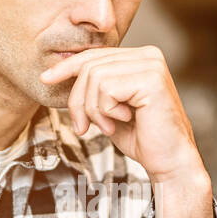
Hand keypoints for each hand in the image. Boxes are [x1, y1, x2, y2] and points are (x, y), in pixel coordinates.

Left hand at [40, 46, 214, 217]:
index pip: (94, 55)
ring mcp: (151, 65)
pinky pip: (106, 89)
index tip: (46, 79)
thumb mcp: (108, 108)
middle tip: (84, 126)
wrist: (169, 162)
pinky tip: (124, 121)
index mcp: (140, 58)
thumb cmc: (142, 138)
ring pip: (94, 77)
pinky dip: (106, 111)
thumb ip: (92, 90)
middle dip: (79, 100)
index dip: (67, 67)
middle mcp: (148, 55)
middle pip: (90, 66)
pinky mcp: (151, 79)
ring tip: (109, 126)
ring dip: (93, 109)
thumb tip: (56, 74)